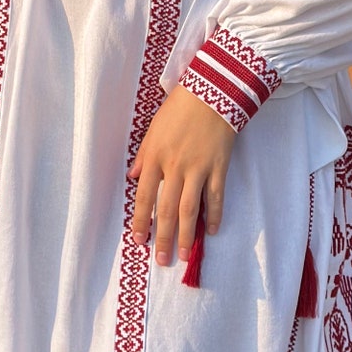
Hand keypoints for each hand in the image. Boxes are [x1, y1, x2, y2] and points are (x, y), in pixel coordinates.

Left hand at [128, 84, 235, 267]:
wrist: (212, 92)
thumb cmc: (180, 108)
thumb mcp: (153, 128)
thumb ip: (144, 154)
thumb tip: (133, 177)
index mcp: (155, 156)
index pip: (143, 196)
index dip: (141, 220)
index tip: (139, 240)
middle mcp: (175, 167)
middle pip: (166, 209)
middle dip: (162, 237)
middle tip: (161, 260)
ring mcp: (198, 169)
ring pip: (190, 210)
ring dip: (186, 235)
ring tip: (182, 254)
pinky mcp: (219, 168)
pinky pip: (216, 198)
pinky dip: (214, 216)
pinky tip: (212, 231)